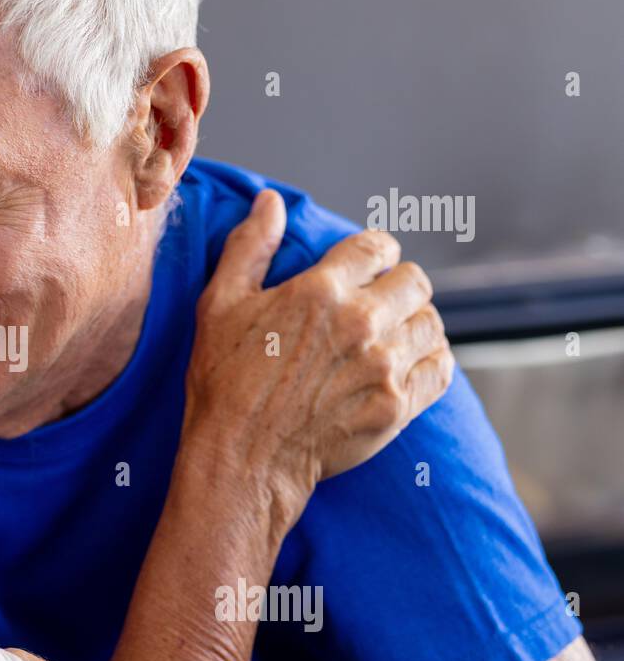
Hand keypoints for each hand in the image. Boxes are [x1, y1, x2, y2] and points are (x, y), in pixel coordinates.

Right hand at [190, 189, 453, 515]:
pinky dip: (430, 361)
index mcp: (319, 291)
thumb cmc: (223, 382)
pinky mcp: (396, 407)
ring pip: (431, 324)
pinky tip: (408, 364)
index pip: (377, 247)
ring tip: (392, 336)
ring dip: (415, 324)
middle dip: (399, 286)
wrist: (241, 459)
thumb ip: (249, 248)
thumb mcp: (219, 306)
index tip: (368, 265)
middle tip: (379, 303)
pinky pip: (440, 368)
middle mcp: (359, 324)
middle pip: (415, 282)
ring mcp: (383, 367)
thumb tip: (270, 201)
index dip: (374, 252)